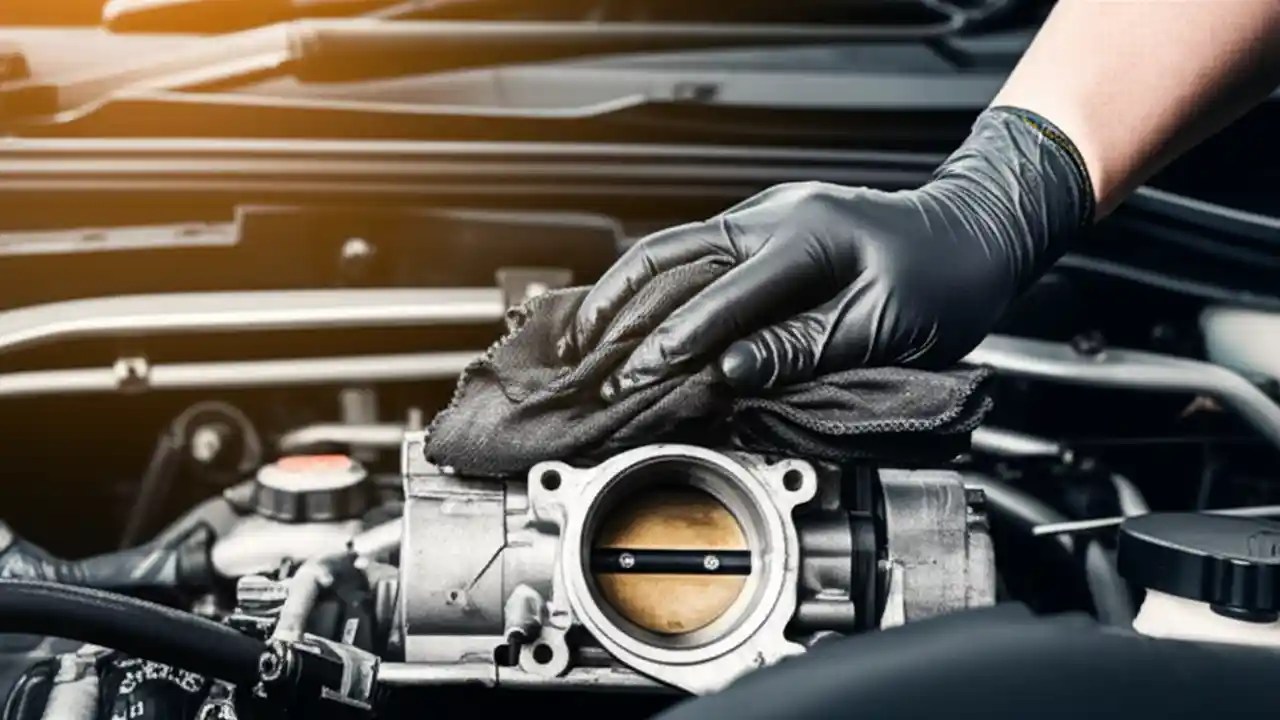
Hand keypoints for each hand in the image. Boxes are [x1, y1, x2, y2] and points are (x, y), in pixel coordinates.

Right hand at [561, 107, 1092, 398]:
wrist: (971, 236)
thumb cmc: (943, 280)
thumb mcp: (882, 326)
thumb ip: (801, 348)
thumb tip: (731, 372)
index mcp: (806, 238)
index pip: (718, 300)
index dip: (671, 347)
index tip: (633, 383)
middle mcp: (771, 218)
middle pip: (669, 260)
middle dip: (618, 315)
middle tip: (581, 365)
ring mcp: (761, 218)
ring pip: (668, 252)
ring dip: (620, 295)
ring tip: (579, 336)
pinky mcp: (759, 230)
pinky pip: (689, 254)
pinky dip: (648, 285)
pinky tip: (623, 308)